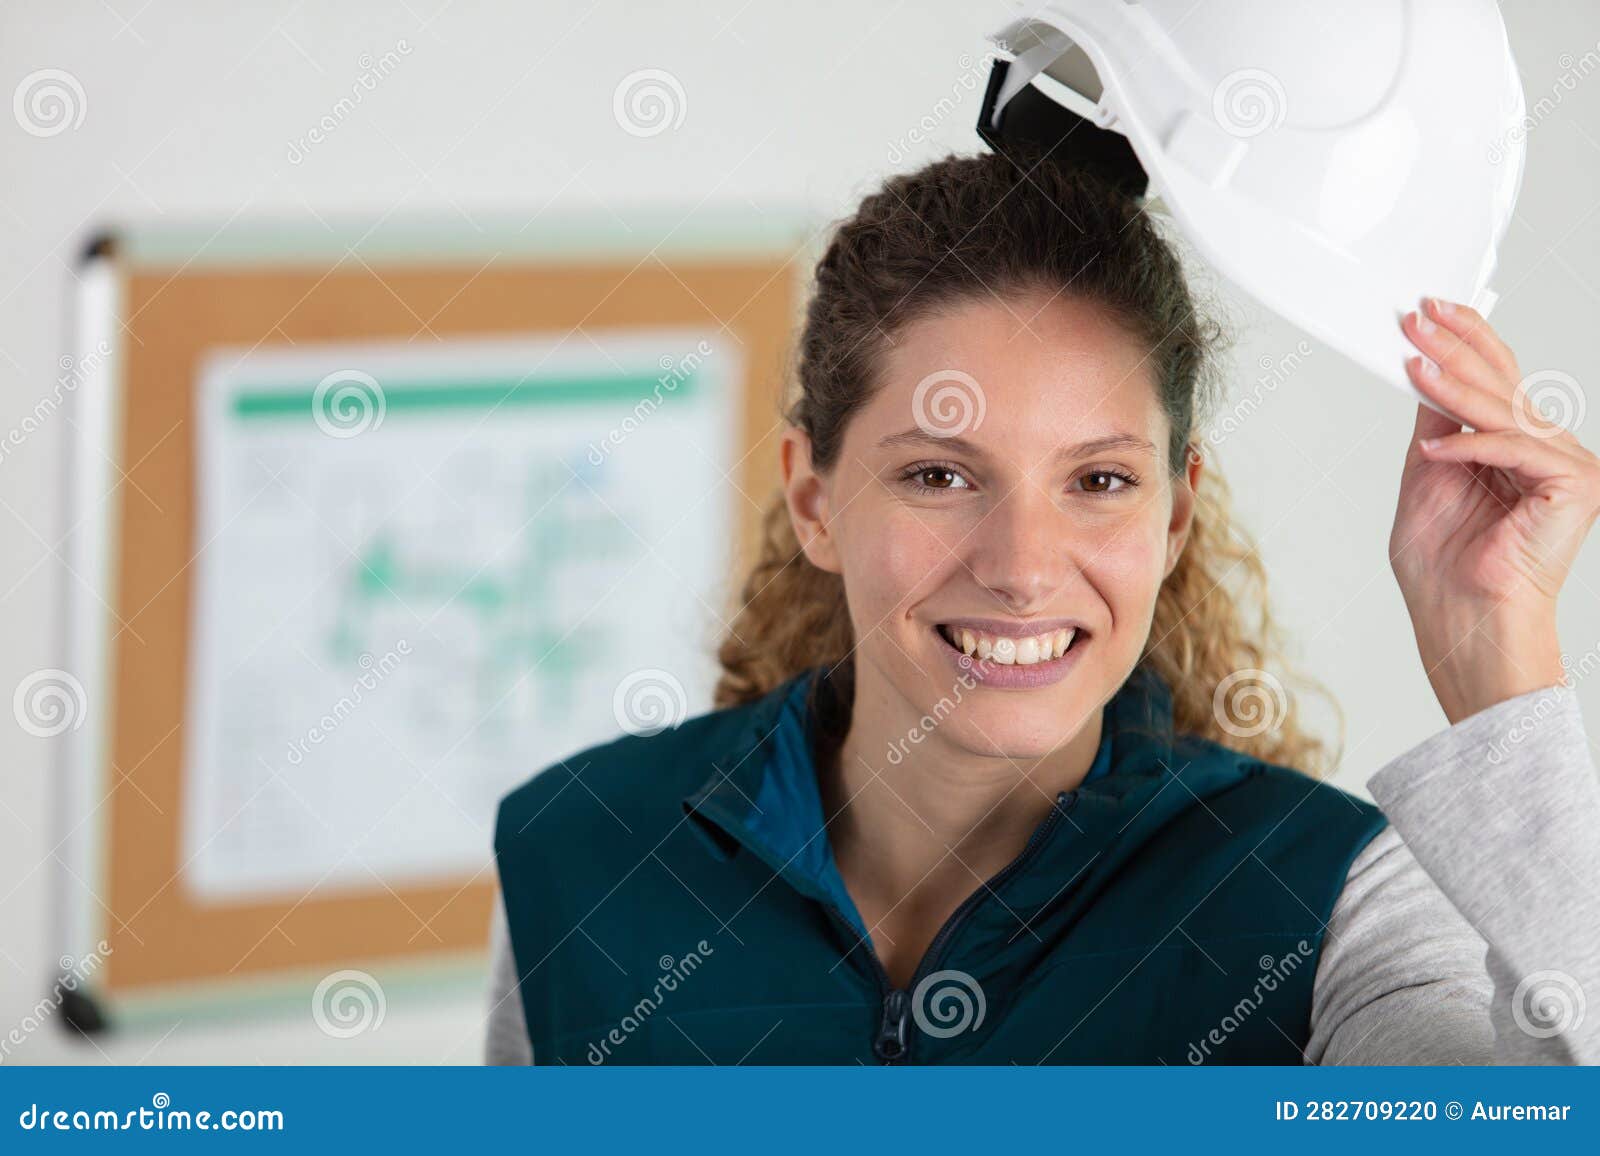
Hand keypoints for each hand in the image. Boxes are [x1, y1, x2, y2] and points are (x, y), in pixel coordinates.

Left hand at [1388, 296, 1599, 724]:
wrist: (1460, 619)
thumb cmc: (1443, 565)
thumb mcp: (1427, 475)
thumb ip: (1436, 425)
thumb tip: (1426, 371)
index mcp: (1517, 447)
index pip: (1496, 379)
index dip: (1465, 340)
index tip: (1427, 310)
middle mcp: (1549, 451)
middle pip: (1502, 385)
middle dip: (1454, 347)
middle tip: (1415, 319)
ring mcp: (1567, 467)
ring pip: (1504, 412)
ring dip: (1455, 386)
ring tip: (1416, 361)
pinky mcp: (1575, 486)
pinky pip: (1513, 450)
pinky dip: (1469, 449)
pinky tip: (1434, 451)